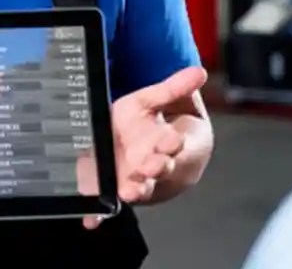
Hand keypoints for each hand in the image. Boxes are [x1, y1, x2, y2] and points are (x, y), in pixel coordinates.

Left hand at [84, 66, 207, 228]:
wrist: (146, 149)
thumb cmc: (155, 124)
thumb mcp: (162, 100)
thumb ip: (176, 88)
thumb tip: (200, 72)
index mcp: (174, 145)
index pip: (177, 143)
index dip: (173, 142)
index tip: (172, 140)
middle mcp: (157, 167)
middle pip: (160, 169)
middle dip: (155, 168)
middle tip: (151, 165)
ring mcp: (137, 180)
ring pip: (139, 188)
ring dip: (135, 190)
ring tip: (129, 191)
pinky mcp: (115, 189)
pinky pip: (108, 205)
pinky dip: (100, 214)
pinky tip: (91, 220)